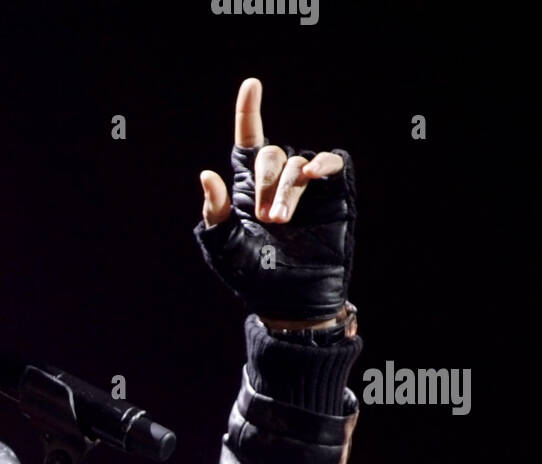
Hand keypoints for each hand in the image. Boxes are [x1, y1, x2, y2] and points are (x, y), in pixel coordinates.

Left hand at [194, 77, 356, 322]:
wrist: (289, 300)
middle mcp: (278, 181)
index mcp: (247, 188)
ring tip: (280, 221)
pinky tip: (313, 175)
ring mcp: (307, 186)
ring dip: (288, 188)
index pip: (248, 141)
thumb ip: (214, 212)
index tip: (252, 85)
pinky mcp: (333, 194)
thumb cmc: (253, 276)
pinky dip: (323, 164)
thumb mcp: (224, 247)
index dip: (249, 112)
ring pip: (299, 162)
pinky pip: (331, 161)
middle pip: (272, 154)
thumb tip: (208, 175)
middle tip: (265, 218)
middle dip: (266, 181)